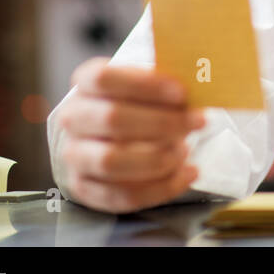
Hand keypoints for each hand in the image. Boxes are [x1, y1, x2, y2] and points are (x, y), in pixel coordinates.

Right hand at [55, 57, 206, 212]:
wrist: (118, 128)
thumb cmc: (141, 101)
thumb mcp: (152, 83)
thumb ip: (168, 83)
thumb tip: (200, 82)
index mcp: (86, 82)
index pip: (105, 78)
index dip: (145, 85)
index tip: (182, 92)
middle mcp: (73, 118)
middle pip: (112, 119)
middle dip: (161, 123)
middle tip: (197, 122)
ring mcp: (75, 155)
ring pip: (111, 161)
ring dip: (158, 158)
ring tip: (185, 151)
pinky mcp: (84, 187)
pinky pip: (122, 195)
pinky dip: (161, 187)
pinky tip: (187, 173)